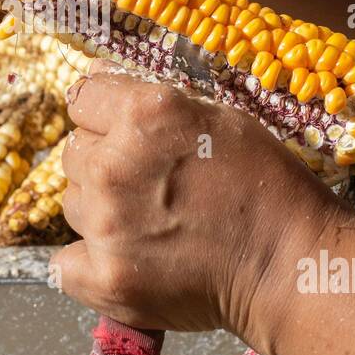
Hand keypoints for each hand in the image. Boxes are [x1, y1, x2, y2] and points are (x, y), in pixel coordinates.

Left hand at [52, 65, 350, 348]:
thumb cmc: (266, 187)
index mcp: (145, 115)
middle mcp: (116, 165)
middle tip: (151, 185)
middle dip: (104, 163)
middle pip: (74, 153)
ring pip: (72, 203)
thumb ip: (152, 99)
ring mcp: (106, 224)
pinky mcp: (105, 276)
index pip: (82, 98)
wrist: (291, 265)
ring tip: (151, 223)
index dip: (103, 115)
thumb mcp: (220, 117)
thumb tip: (97, 78)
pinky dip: (88, 262)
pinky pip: (64, 262)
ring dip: (100, 209)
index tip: (125, 133)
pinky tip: (126, 259)